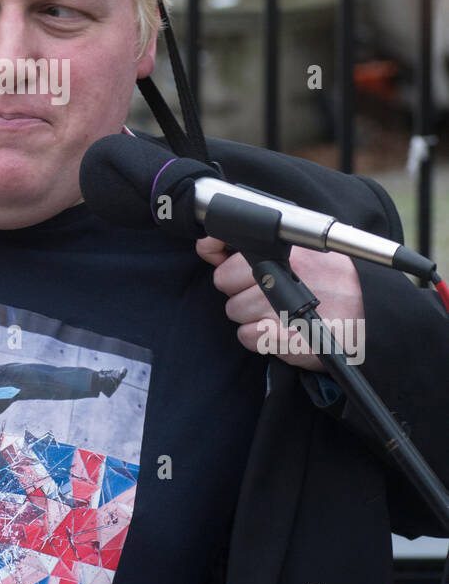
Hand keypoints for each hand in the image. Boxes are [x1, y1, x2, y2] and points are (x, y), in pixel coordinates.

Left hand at [195, 235, 365, 371]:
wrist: (375, 317)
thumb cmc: (336, 282)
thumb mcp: (306, 251)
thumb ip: (259, 246)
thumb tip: (208, 244)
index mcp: (291, 250)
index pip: (231, 254)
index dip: (227, 265)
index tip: (232, 270)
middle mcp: (286, 275)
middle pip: (226, 283)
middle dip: (240, 291)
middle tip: (268, 295)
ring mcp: (286, 308)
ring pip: (235, 311)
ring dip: (251, 315)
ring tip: (280, 313)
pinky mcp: (288, 339)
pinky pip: (248, 337)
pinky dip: (259, 338)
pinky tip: (280, 331)